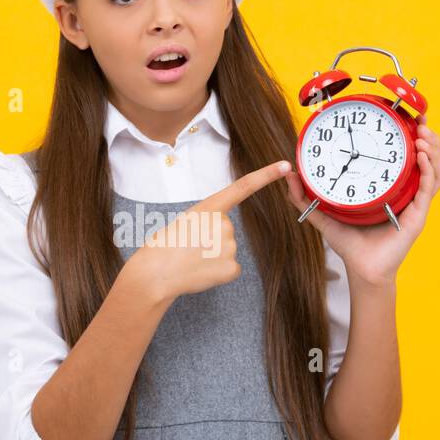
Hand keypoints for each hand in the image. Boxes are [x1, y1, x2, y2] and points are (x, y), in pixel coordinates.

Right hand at [126, 159, 291, 303]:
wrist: (155, 274)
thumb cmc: (163, 248)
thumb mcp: (184, 223)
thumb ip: (206, 222)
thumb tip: (219, 239)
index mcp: (208, 207)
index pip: (243, 187)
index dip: (266, 175)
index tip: (285, 165)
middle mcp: (223, 223)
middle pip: (226, 230)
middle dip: (211, 239)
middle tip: (189, 248)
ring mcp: (230, 245)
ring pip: (227, 250)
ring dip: (213, 256)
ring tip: (192, 260)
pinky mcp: (232, 267)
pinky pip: (230, 268)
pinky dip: (218, 272)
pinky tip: (201, 272)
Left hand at [283, 118, 439, 284]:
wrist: (362, 269)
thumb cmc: (349, 243)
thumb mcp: (325, 214)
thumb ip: (305, 197)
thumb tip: (289, 176)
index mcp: (390, 187)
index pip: (405, 156)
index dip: (410, 135)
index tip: (406, 116)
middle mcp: (406, 192)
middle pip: (426, 158)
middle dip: (427, 136)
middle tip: (420, 119)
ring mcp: (415, 203)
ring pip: (434, 170)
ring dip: (432, 149)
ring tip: (423, 134)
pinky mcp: (418, 215)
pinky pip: (428, 188)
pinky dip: (428, 170)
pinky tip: (422, 156)